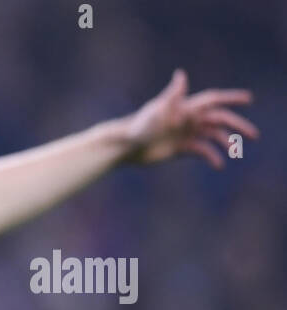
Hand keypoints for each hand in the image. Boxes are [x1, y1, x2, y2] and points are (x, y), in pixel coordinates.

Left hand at [122, 69, 257, 169]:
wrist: (126, 147)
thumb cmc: (139, 127)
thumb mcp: (157, 110)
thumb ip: (172, 95)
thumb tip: (181, 75)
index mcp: (186, 107)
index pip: (213, 100)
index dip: (231, 98)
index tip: (248, 99)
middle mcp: (188, 119)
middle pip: (219, 119)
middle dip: (237, 125)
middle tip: (253, 135)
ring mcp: (185, 133)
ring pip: (212, 135)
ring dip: (225, 141)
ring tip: (234, 150)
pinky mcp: (179, 148)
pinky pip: (200, 151)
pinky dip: (211, 156)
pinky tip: (219, 164)